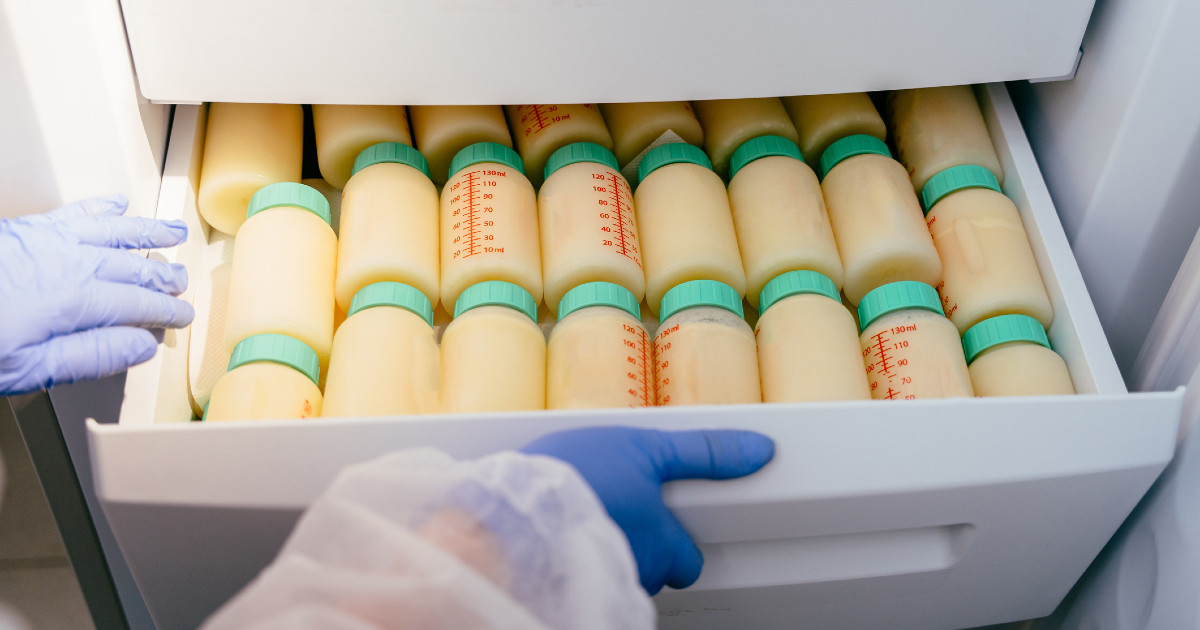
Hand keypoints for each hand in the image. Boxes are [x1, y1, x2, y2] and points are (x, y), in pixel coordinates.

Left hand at [0, 194, 193, 394]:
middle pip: (131, 265)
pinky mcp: (24, 229)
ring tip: (171, 230)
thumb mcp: (28, 366)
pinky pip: (76, 213)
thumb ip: (90, 354)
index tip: (180, 318)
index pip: (138, 303)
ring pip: (112, 231)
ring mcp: (47, 240)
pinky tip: (115, 205)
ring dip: (146, 232)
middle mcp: (68, 262)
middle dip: (162, 274)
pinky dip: (101, 209)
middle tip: (182, 283)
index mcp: (74, 300)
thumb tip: (140, 346)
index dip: (165, 311)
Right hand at [521, 426, 774, 594]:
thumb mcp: (646, 446)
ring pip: (613, 572)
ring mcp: (601, 581)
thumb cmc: (575, 476)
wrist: (507, 509)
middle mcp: (637, 573)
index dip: (677, 542)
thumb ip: (702, 452)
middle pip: (649, 570)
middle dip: (635, 546)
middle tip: (611, 511)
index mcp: (663, 544)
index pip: (688, 562)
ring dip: (600, 550)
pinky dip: (568, 559)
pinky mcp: (564, 587)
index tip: (662, 522)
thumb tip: (759, 449)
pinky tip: (551, 535)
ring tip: (575, 517)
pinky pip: (578, 576)